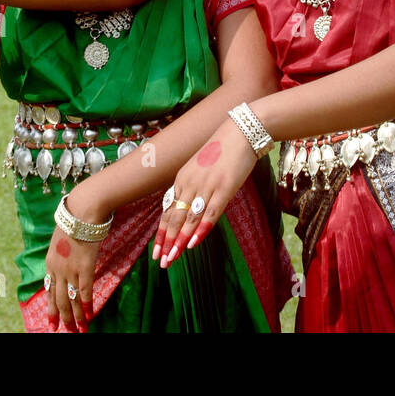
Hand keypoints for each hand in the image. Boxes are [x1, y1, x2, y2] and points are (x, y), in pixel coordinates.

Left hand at [44, 189, 107, 331]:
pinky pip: (84, 290)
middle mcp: (57, 269)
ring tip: (79, 330)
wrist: (81, 211)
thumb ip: (62, 252)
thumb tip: (67, 258)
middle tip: (67, 332)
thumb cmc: (74, 220)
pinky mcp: (84, 266)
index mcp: (50, 262)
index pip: (50, 291)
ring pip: (71, 299)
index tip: (52, 323)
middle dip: (62, 319)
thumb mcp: (61, 238)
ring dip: (75, 317)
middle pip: (59, 300)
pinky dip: (86, 305)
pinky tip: (89, 316)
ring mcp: (70, 269)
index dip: (52, 308)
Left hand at [155, 118, 256, 268]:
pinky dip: (199, 230)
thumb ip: (193, 188)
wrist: (239, 133)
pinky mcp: (223, 189)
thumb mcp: (200, 169)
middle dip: (166, 242)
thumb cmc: (221, 151)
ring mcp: (205, 187)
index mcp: (182, 179)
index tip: (156, 251)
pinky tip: (192, 244)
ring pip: (188, 219)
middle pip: (174, 218)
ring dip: (179, 240)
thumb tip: (188, 208)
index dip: (162, 233)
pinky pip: (209, 213)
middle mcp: (189, 184)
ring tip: (172, 258)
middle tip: (161, 262)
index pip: (168, 211)